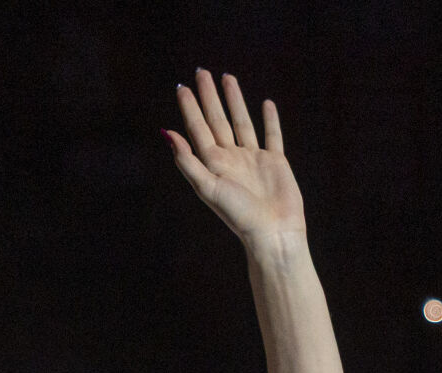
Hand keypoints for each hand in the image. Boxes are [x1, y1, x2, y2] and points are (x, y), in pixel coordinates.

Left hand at [165, 70, 305, 244]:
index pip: (197, 129)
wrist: (272, 232)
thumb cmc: (238, 215)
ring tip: (227, 78)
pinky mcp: (275, 162)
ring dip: (234, 101)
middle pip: (217, 120)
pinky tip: (266, 104)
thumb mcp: (207, 187)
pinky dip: (270, 120)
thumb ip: (187, 161)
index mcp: (213, 163)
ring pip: (241, 122)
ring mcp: (252, 159)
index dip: (189, 107)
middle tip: (201, 71)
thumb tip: (166, 133)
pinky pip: (272, 135)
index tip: (182, 86)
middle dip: (208, 96)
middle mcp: (230, 158)